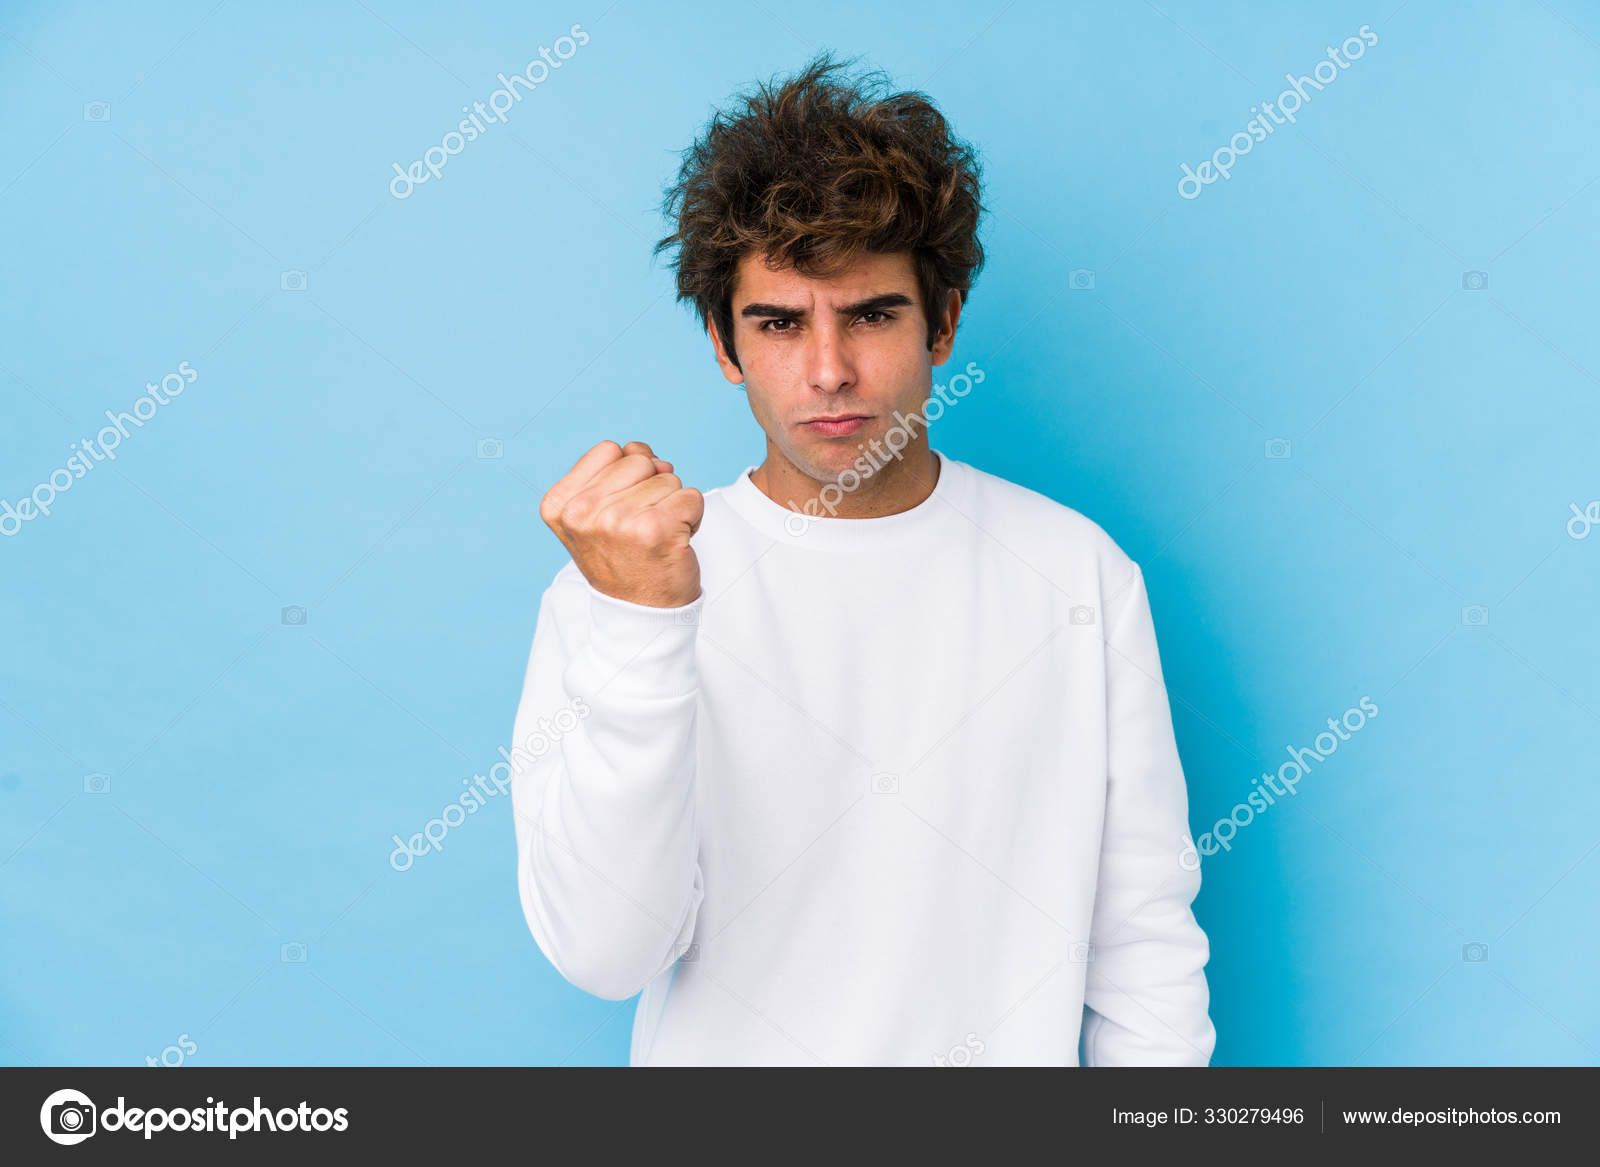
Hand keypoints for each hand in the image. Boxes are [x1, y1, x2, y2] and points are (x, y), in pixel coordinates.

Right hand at [539, 440, 703, 608]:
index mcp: (560, 504)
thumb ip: (617, 471)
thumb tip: (651, 455)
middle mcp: (582, 512)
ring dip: (671, 505)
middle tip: (640, 528)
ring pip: (668, 477)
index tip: (620, 512)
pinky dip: (692, 518)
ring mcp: (617, 521)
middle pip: (640, 459)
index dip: (626, 475)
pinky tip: (674, 543)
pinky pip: (691, 496)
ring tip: (655, 538)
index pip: (609, 450)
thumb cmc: (622, 559)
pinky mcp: (654, 530)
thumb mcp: (598, 513)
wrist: (639, 614)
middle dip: (650, 488)